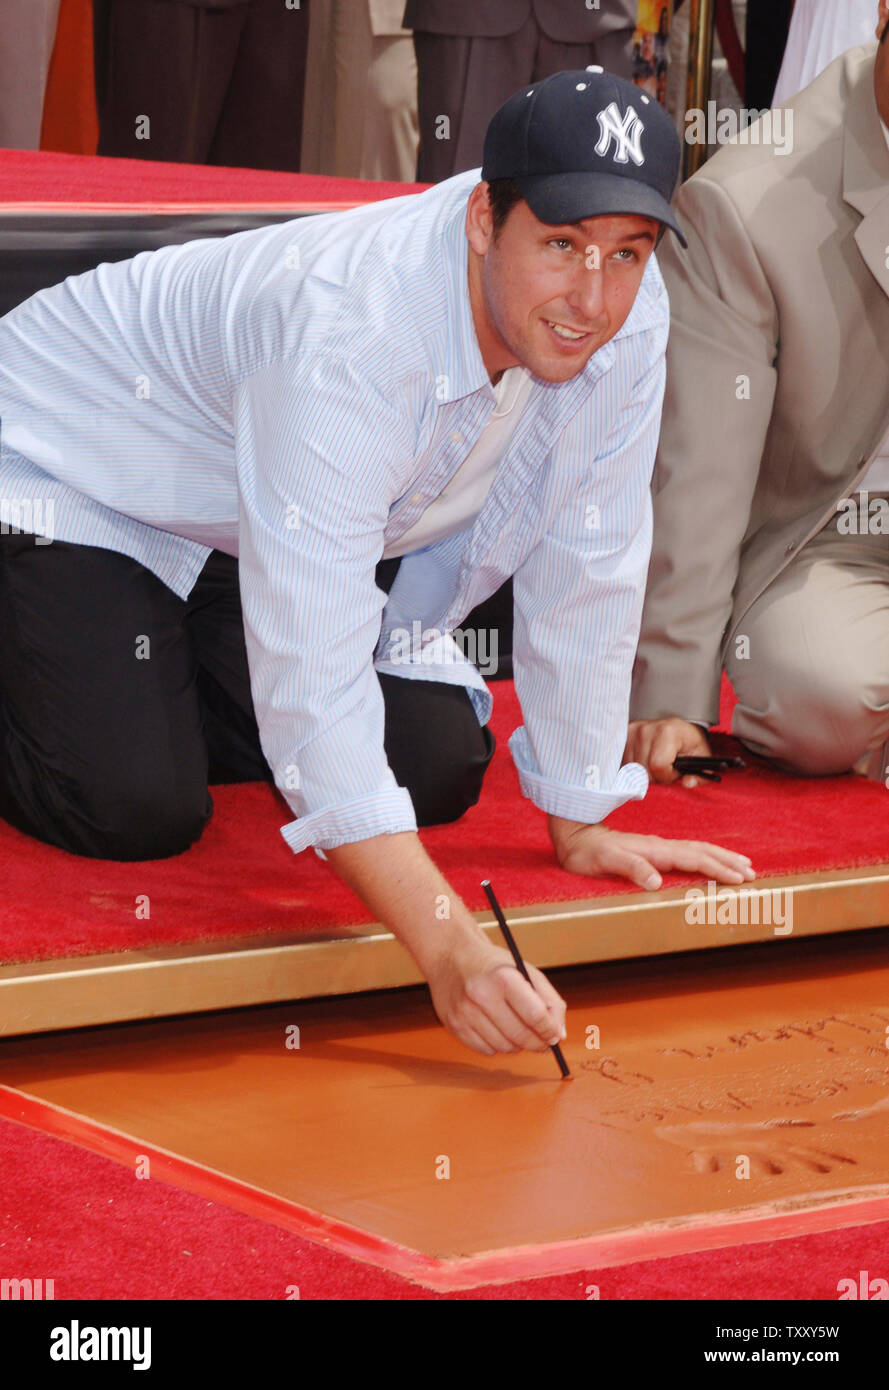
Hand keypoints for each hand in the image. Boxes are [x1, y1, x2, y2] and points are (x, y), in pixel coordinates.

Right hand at [425, 930, 566, 1057]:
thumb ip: (549, 1000)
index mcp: (503, 977)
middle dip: (538, 1043)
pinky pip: (486, 1050)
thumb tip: (559, 1035)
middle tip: (543, 1042)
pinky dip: (498, 1045)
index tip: (554, 1035)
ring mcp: (465, 1012)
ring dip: (518, 1045)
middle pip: (521, 1036)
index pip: (535, 1015)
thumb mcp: (525, 971)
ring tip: (518, 1030)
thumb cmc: (493, 966)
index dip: (549, 1030)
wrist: (450, 957)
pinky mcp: (454, 1025)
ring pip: (505, 1047)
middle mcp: (481, 995)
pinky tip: (497, 1029)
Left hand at [548, 816, 754, 890]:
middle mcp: (661, 846)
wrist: (576, 837)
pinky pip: (688, 852)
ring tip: (743, 864)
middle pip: (702, 851)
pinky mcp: (655, 850)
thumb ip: (632, 869)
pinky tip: (711, 860)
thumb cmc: (590, 853)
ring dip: (721, 857)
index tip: (739, 878)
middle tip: (752, 873)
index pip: (693, 859)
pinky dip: (705, 856)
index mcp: (656, 850)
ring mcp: (659, 847)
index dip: (717, 869)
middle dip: (728, 861)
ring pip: (698, 849)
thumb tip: (657, 881)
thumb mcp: (607, 862)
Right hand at [625, 717, 711, 786]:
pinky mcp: (625, 735)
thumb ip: (700, 776)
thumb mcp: (701, 757)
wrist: (679, 727)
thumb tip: (688, 783)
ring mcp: (633, 732)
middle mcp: (646, 729)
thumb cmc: (690, 742)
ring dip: (645, 773)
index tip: (675, 771)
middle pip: (644, 770)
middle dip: (656, 777)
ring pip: (633, 769)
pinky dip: (635, 768)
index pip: (658, 766)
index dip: (667, 776)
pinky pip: (625, 763)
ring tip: (657, 763)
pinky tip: (646, 761)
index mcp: (667, 732)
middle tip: (667, 768)